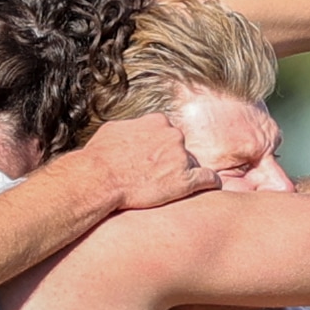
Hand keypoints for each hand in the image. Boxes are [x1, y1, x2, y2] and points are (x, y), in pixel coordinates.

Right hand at [74, 108, 217, 212]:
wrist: (99, 179)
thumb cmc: (99, 157)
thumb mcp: (112, 130)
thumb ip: (130, 127)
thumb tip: (130, 129)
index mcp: (157, 121)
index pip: (167, 132)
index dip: (159, 147)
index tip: (153, 159)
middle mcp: (173, 136)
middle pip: (180, 148)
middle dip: (171, 160)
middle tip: (156, 176)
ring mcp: (181, 158)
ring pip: (191, 164)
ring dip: (182, 174)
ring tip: (167, 188)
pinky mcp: (185, 181)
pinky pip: (208, 179)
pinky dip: (210, 182)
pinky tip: (209, 187)